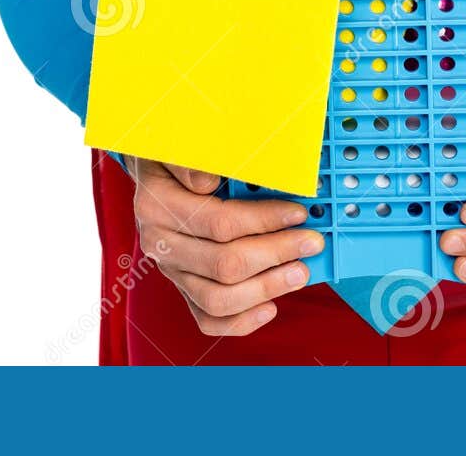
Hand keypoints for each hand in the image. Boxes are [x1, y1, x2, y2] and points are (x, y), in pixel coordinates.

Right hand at [126, 157, 322, 336]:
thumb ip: (190, 161)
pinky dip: (241, 322)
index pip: (219, 223)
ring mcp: (171, 270)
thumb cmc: (174, 155)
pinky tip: (270, 308)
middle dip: (276, 254)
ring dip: (266, 289)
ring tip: (299, 273)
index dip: (264, 221)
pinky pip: (208, 319)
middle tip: (311, 242)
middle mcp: (160, 244)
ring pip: (218, 299)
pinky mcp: (182, 287)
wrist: (154, 171)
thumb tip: (207, 181)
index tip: (298, 212)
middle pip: (224, 264)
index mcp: (158, 207)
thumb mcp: (177, 144)